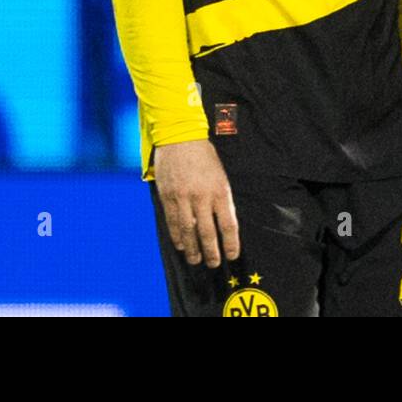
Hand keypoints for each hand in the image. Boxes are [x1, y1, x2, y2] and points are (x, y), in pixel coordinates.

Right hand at [154, 139, 240, 267]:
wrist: (180, 137)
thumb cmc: (204, 155)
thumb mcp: (220, 175)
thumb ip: (221, 198)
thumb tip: (222, 222)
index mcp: (220, 191)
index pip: (229, 224)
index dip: (231, 243)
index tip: (233, 254)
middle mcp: (202, 197)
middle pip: (208, 233)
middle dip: (212, 252)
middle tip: (214, 263)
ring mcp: (184, 198)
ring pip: (189, 231)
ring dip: (193, 249)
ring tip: (196, 260)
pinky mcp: (168, 197)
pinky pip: (173, 222)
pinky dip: (177, 236)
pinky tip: (181, 245)